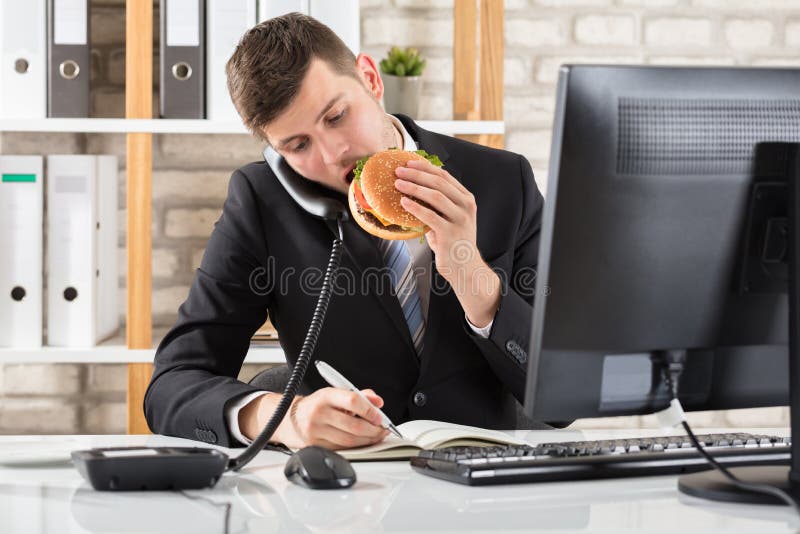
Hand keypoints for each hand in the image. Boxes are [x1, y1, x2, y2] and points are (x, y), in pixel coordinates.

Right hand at [272, 387, 389, 449]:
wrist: (290, 418)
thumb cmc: (317, 405)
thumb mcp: (335, 393)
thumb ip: (359, 395)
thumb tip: (378, 402)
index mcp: (326, 396)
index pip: (353, 401)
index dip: (370, 410)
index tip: (380, 416)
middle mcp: (319, 412)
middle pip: (354, 425)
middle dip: (373, 430)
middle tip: (383, 430)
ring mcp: (315, 430)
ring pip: (349, 440)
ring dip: (367, 440)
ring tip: (376, 436)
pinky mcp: (314, 445)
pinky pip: (341, 449)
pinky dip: (356, 447)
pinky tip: (362, 442)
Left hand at [395, 158, 479, 278]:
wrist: (464, 267)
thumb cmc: (452, 241)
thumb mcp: (448, 218)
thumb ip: (437, 204)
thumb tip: (412, 189)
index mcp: (466, 198)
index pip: (445, 176)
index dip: (426, 167)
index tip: (409, 163)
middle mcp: (466, 206)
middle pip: (439, 182)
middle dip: (417, 174)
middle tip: (398, 171)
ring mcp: (460, 219)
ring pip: (436, 196)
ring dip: (414, 188)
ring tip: (398, 184)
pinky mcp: (451, 233)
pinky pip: (431, 216)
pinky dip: (415, 207)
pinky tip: (404, 202)